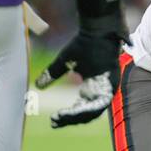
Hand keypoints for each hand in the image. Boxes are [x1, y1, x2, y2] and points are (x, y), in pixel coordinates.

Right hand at [35, 7, 128, 128]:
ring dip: (78, 116)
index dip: (68, 116)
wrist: (98, 28)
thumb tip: (37, 86)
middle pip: (88, 114)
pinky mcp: (113, 82)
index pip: (81, 109)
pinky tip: (75, 109)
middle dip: (71, 119)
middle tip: (55, 122)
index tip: (53, 120)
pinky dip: (90, 107)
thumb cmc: (84, 42)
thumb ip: (52, 74)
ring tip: (63, 117)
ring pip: (95, 111)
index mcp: (92, 88)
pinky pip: (103, 101)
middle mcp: (102, 91)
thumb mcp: (64, 61)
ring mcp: (109, 87)